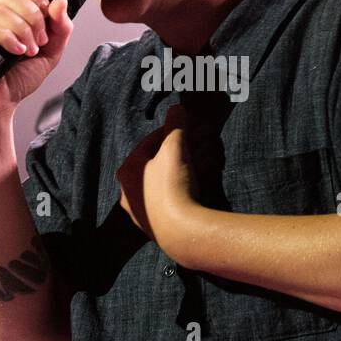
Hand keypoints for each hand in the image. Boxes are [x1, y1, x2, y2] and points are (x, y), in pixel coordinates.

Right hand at [0, 0, 73, 123]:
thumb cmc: (15, 81)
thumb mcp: (49, 52)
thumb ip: (60, 27)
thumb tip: (60, 1)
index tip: (47, 14)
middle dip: (34, 18)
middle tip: (39, 42)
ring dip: (22, 31)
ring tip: (28, 51)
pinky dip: (6, 38)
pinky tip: (15, 53)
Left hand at [116, 103, 200, 248]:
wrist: (182, 232)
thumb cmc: (172, 185)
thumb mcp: (175, 147)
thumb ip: (176, 124)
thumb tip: (177, 108)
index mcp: (128, 171)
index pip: (151, 142)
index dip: (173, 130)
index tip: (190, 125)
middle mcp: (131, 192)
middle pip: (162, 162)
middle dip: (187, 148)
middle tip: (207, 139)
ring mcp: (145, 211)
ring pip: (171, 179)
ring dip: (192, 163)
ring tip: (212, 155)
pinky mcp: (161, 225)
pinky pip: (176, 196)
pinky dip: (191, 183)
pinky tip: (207, 175)